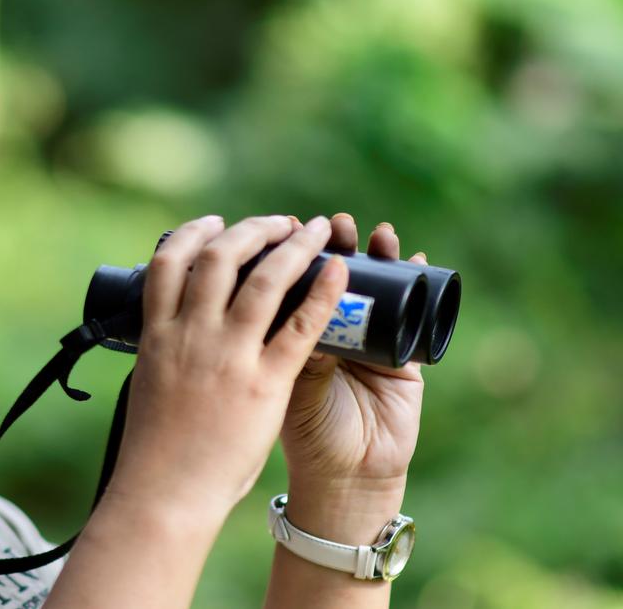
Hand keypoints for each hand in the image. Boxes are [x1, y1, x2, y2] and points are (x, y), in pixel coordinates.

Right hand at [103, 214, 349, 527]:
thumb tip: (172, 335)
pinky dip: (324, 292)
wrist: (166, 493)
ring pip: (264, 280)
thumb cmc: (154, 450)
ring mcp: (228, 357)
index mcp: (156, 335)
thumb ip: (165, 353)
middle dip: (250, 229)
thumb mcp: (148, 385)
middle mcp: (190, 336)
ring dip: (293, 245)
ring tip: (314, 229)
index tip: (212, 224)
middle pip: (219, 258)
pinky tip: (340, 270)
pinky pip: (302, 327)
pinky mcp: (265, 384)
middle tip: (275, 223)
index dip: (192, 234)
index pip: (168, 263)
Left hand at [279, 214, 426, 540]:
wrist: (346, 479)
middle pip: (331, 274)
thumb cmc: (307, 436)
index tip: (286, 225)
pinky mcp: (403, 353)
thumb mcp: (290, 388)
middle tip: (335, 225)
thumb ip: (293, 351)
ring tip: (377, 236)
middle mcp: (328, 329)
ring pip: (373, 286)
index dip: (290, 253)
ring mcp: (367, 338)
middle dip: (334, 245)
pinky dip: (418, 285)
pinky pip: (413, 311)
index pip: (289, 281)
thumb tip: (293, 304)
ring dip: (376, 256)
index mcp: (290, 335)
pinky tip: (419, 260)